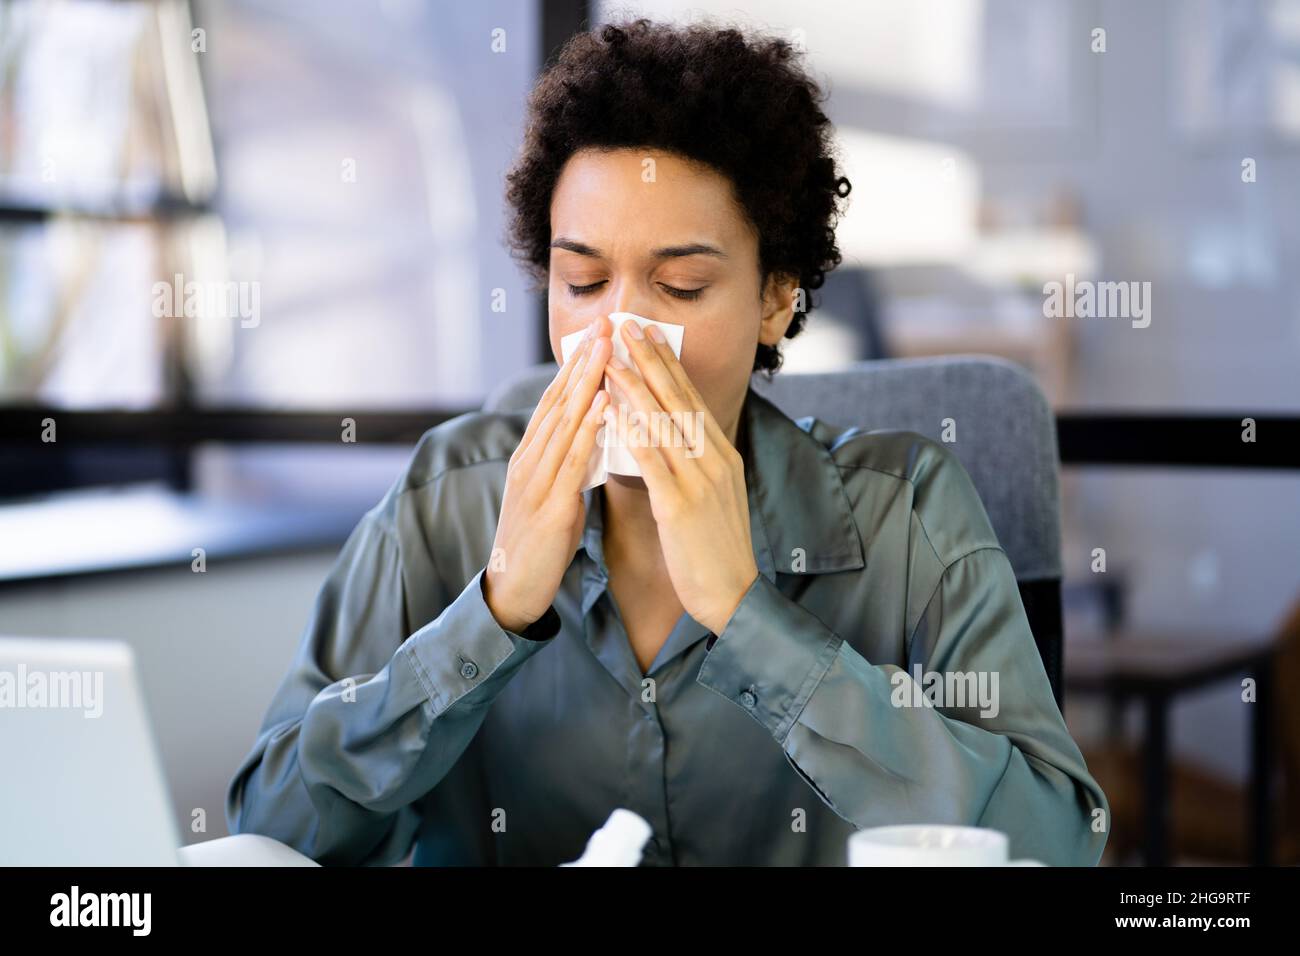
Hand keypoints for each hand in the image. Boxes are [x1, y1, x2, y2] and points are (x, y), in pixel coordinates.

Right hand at [483, 316, 610, 631]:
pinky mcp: (548, 507)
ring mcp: (536, 482)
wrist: (513, 590)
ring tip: (607, 348)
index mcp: (532, 457)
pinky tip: (603, 404)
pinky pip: (571, 461)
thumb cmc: (540, 543)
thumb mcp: (555, 494)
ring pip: (563, 422)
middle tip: (605, 323)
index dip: (576, 366)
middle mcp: (529, 461)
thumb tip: (594, 433)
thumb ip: (570, 462)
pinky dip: (587, 428)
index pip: (555, 401)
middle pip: (557, 401)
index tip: (599, 333)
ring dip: (586, 382)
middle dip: (582, 361)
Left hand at [602, 322, 759, 634]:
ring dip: (636, 386)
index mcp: (723, 455)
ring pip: (665, 422)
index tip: (649, 336)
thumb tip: (677, 437)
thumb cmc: (716, 551)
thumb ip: (698, 465)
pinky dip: (633, 431)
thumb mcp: (715, 497)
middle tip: (628, 327)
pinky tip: (614, 411)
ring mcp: (700, 480)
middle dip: (652, 360)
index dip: (669, 365)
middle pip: (680, 399)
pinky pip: (653, 460)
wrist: (734, 596)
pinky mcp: (681, 505)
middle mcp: (715, 460)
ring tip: (612, 358)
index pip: (692, 400)